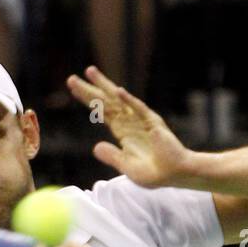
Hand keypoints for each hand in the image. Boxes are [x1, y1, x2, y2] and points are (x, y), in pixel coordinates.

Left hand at [66, 65, 190, 188]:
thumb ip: (113, 157)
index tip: (73, 88)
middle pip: (106, 102)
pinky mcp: (153, 124)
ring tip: (90, 72)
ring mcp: (141, 121)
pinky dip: (129, 101)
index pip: (102, 112)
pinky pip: (139, 110)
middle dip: (89, 90)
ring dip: (104, 87)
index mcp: (123, 132)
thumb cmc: (155, 173)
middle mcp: (130, 122)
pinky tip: (118, 92)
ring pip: (119, 100)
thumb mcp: (128, 167)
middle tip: (71, 79)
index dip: (88, 100)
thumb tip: (95, 147)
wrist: (176, 174)